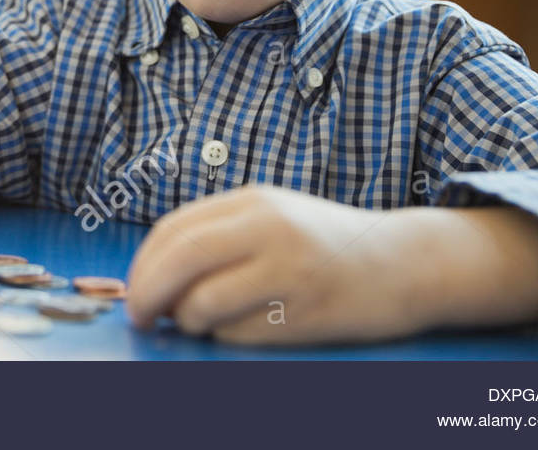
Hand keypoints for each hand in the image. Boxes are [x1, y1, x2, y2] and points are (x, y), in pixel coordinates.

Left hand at [125, 184, 433, 345]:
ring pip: (202, 302)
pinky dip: (224, 336)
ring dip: (186, 320)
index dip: (142, 265)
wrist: (404, 264)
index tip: (133, 291)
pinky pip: (238, 333)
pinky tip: (239, 328)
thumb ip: (218, 234)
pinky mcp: (306, 312)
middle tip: (139, 317)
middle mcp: (269, 229)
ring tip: (196, 322)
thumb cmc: (325, 243)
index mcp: (253, 202)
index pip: (173, 230)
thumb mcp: (271, 217)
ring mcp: (289, 269)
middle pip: (179, 260)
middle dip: (146, 294)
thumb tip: (154, 274)